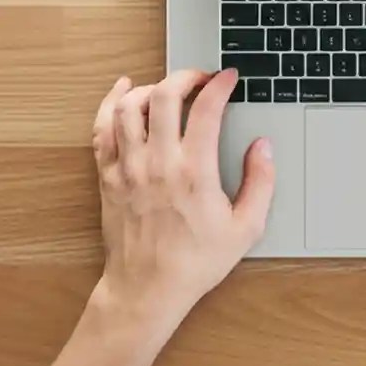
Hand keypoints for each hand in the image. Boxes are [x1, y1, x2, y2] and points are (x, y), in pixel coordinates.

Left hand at [89, 69, 273, 332]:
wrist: (147, 289)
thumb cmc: (195, 262)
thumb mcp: (246, 227)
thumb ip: (261, 182)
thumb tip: (262, 147)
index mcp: (195, 172)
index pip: (206, 109)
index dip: (220, 85)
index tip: (228, 78)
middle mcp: (158, 163)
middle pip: (164, 95)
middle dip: (185, 76)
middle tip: (200, 78)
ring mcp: (128, 167)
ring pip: (130, 106)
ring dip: (150, 87)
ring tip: (167, 88)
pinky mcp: (108, 176)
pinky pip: (103, 129)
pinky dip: (111, 103)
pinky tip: (123, 92)